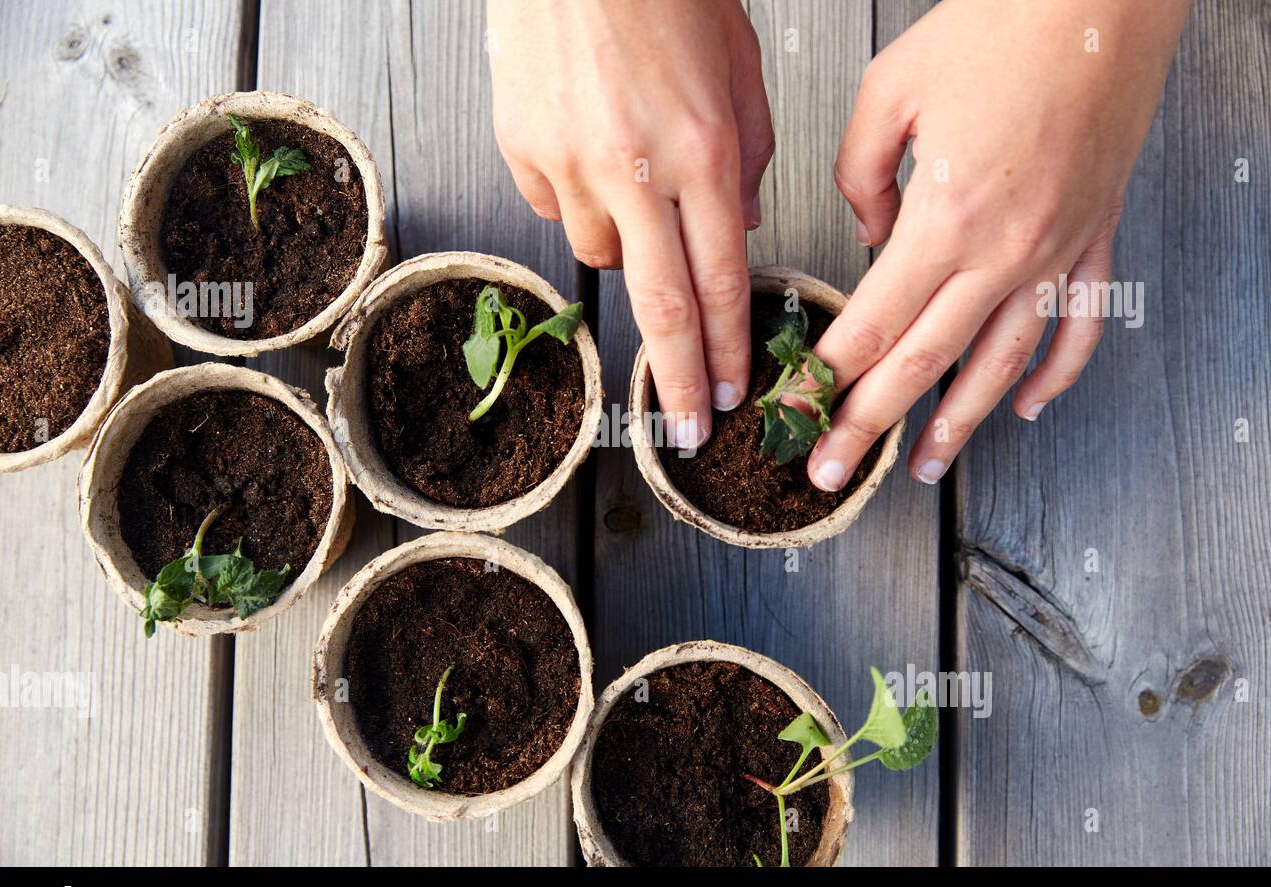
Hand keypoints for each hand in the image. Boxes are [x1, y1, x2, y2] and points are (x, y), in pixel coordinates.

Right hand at [487, 0, 773, 447]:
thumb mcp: (741, 73)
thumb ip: (748, 161)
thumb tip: (736, 232)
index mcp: (705, 150)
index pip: (721, 281)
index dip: (725, 350)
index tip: (729, 397)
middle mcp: (637, 169)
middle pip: (660, 305)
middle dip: (677, 379)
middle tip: (686, 429)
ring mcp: (569, 163)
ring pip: (599, 252)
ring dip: (625, 243)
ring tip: (632, 180)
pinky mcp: (521, 149)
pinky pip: (552, 205)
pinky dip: (576, 195)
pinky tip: (587, 145)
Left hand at [809, 0, 1189, 489]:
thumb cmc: (1000, 25)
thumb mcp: (891, 91)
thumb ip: (860, 177)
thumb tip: (866, 235)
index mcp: (946, 215)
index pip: (872, 324)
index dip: (826, 379)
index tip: (794, 414)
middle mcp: (1005, 248)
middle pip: (924, 362)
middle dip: (867, 425)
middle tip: (829, 472)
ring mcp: (1057, 249)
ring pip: (1001, 363)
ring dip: (958, 425)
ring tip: (921, 466)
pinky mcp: (1094, 236)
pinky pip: (1081, 325)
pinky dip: (1054, 375)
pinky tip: (1024, 408)